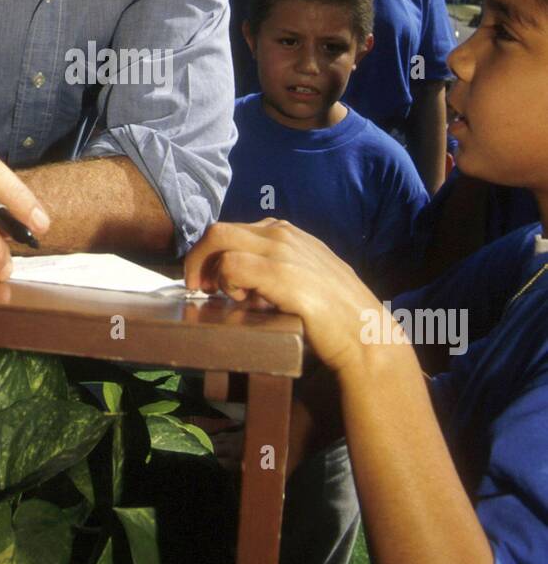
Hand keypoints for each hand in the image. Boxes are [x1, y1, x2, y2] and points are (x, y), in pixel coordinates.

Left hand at [185, 219, 396, 374]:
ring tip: (225, 296)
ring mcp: (282, 250)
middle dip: (198, 259)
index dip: (212, 255)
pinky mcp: (281, 273)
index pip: (233, 230)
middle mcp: (283, 234)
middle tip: (201, 288)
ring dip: (210, 270)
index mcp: (287, 233)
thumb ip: (276, 270)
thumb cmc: (334, 314)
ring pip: (219, 239)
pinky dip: (226, 282)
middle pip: (218, 230)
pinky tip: (242, 300)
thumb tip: (242, 282)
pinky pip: (231, 264)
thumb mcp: (304, 278)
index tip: (210, 282)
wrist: (365, 332)